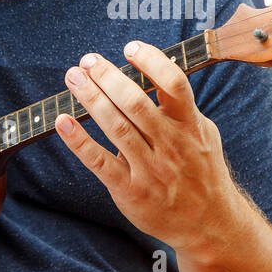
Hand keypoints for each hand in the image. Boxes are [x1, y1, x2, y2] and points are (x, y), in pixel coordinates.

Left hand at [55, 40, 237, 252]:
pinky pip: (100, 162)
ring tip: (73, 78)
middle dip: (108, 77)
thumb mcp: (203, 134)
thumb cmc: (201, 171)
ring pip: (116, 128)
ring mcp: (151, 169)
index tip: (130, 48)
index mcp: (190, 126)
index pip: (173, 85)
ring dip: (91, 99)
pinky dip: (79, 140)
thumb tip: (154, 72)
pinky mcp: (131, 191)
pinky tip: (63, 121)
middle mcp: (171, 145)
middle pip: (136, 103)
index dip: (151, 62)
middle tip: (88, 60)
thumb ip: (180, 107)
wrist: (208, 224)